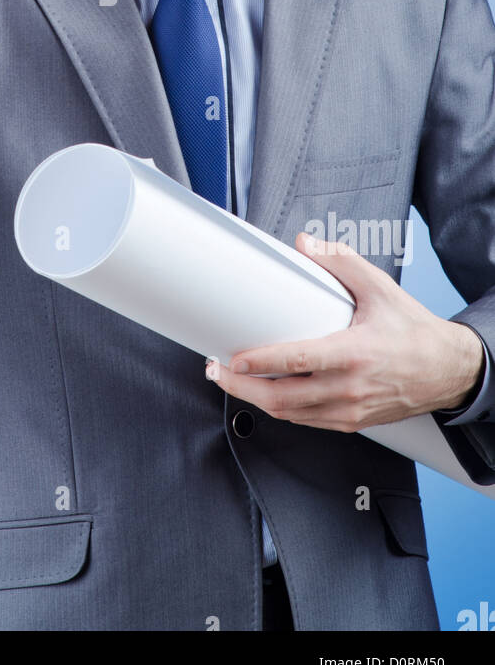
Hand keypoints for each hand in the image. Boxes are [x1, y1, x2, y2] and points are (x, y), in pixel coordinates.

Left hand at [205, 234, 485, 431]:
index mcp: (354, 354)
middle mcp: (349, 388)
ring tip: (230, 380)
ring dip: (255, 399)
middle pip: (283, 398)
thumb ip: (340, 261)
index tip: (232, 358)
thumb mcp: (381, 288)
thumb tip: (305, 242)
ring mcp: (349, 410)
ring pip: (290, 414)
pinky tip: (265, 394)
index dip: (261, 362)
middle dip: (242, 386)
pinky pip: (306, 421)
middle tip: (215, 370)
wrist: (448, 371)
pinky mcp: (351, 422)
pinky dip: (280, 410)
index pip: (298, 362)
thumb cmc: (414, 330)